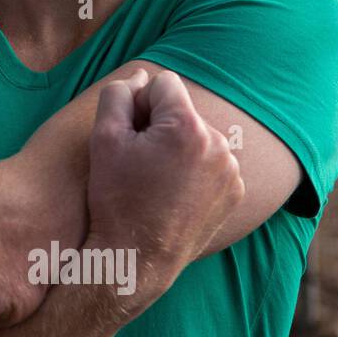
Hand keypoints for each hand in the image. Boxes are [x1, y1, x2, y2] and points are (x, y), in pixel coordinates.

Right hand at [86, 69, 244, 304]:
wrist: (137, 258)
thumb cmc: (116, 198)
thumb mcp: (102, 139)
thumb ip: (118, 95)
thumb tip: (141, 78)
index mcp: (186, 127)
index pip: (164, 84)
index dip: (139, 104)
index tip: (129, 135)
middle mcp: (218, 144)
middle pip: (183, 111)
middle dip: (160, 126)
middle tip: (138, 162)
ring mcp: (231, 170)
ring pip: (197, 136)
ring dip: (177, 147)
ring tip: (155, 180)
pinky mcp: (234, 191)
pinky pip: (211, 162)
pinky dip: (193, 170)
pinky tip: (172, 193)